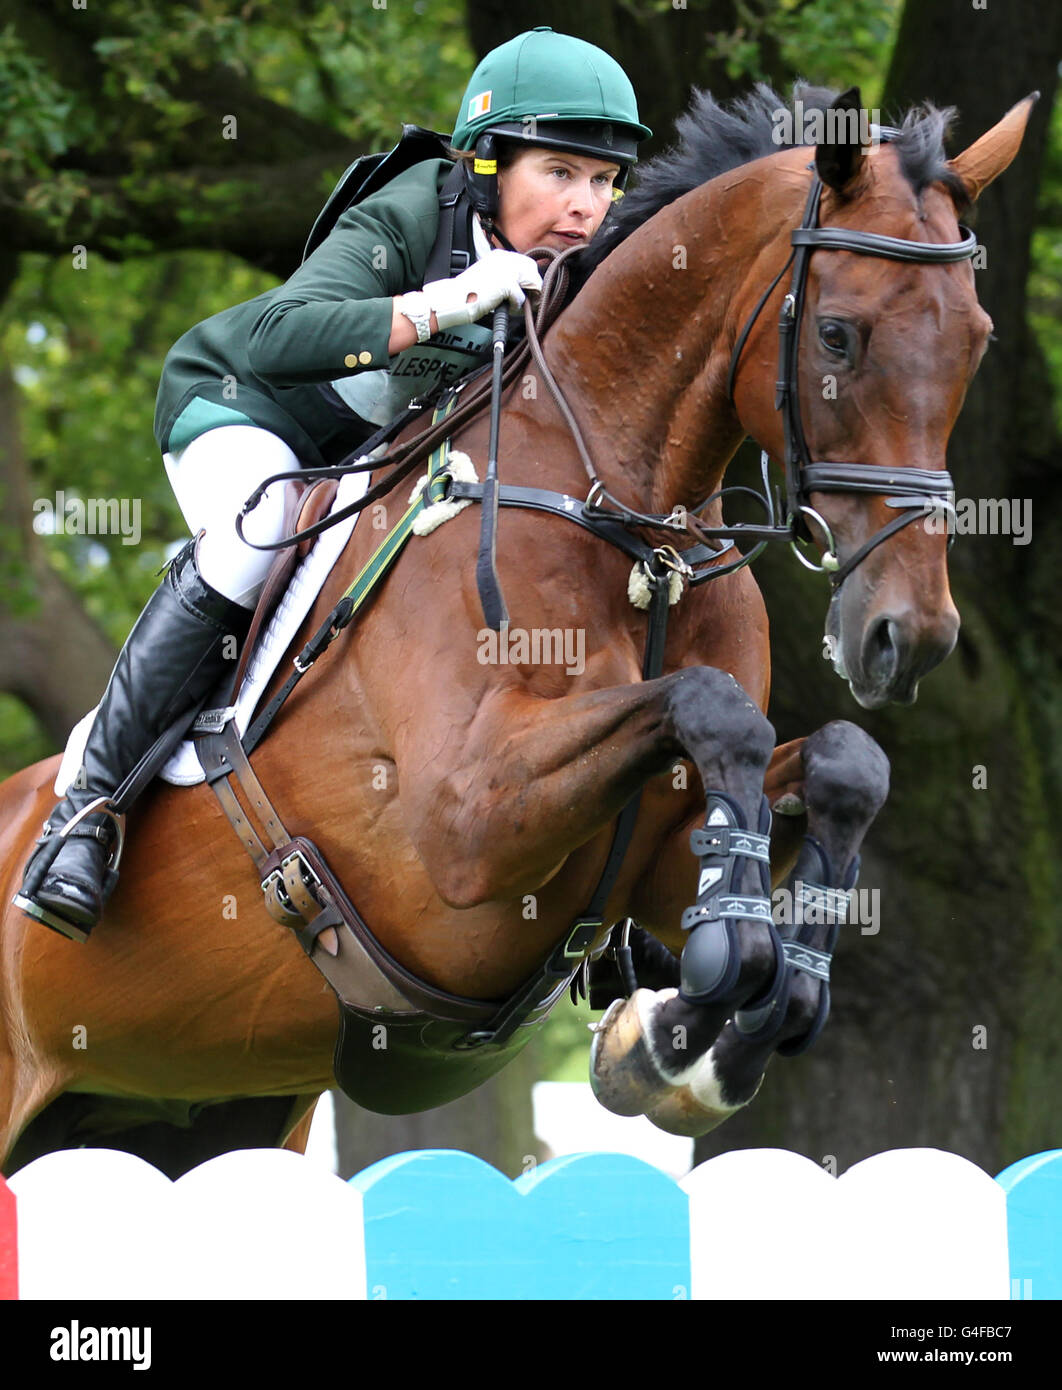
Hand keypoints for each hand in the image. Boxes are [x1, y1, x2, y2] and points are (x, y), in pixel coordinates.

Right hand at [423, 249, 541, 330]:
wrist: (455, 298)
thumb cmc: (468, 293)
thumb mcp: (489, 277)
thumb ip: (505, 277)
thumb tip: (524, 288)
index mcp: (499, 256)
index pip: (526, 263)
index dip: (530, 279)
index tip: (529, 291)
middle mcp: (505, 259)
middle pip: (533, 271)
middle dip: (534, 288)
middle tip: (530, 302)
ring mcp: (506, 270)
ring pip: (531, 283)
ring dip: (527, 298)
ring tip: (516, 307)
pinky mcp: (506, 284)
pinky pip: (521, 298)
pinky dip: (516, 307)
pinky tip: (506, 309)